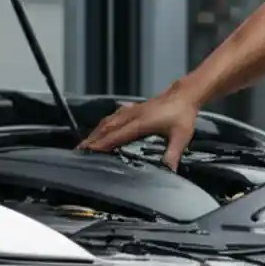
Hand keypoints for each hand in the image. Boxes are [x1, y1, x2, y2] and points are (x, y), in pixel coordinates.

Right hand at [77, 86, 200, 169]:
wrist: (185, 94)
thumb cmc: (183, 115)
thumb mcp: (181, 136)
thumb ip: (173, 154)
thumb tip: (169, 171)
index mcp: (140, 122)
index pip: (116, 135)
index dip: (102, 143)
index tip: (88, 151)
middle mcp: (132, 115)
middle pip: (107, 127)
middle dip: (92, 139)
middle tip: (79, 151)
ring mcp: (131, 110)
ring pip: (108, 121)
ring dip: (96, 132)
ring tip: (86, 143)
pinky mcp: (133, 108)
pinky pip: (114, 117)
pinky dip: (104, 124)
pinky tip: (102, 128)